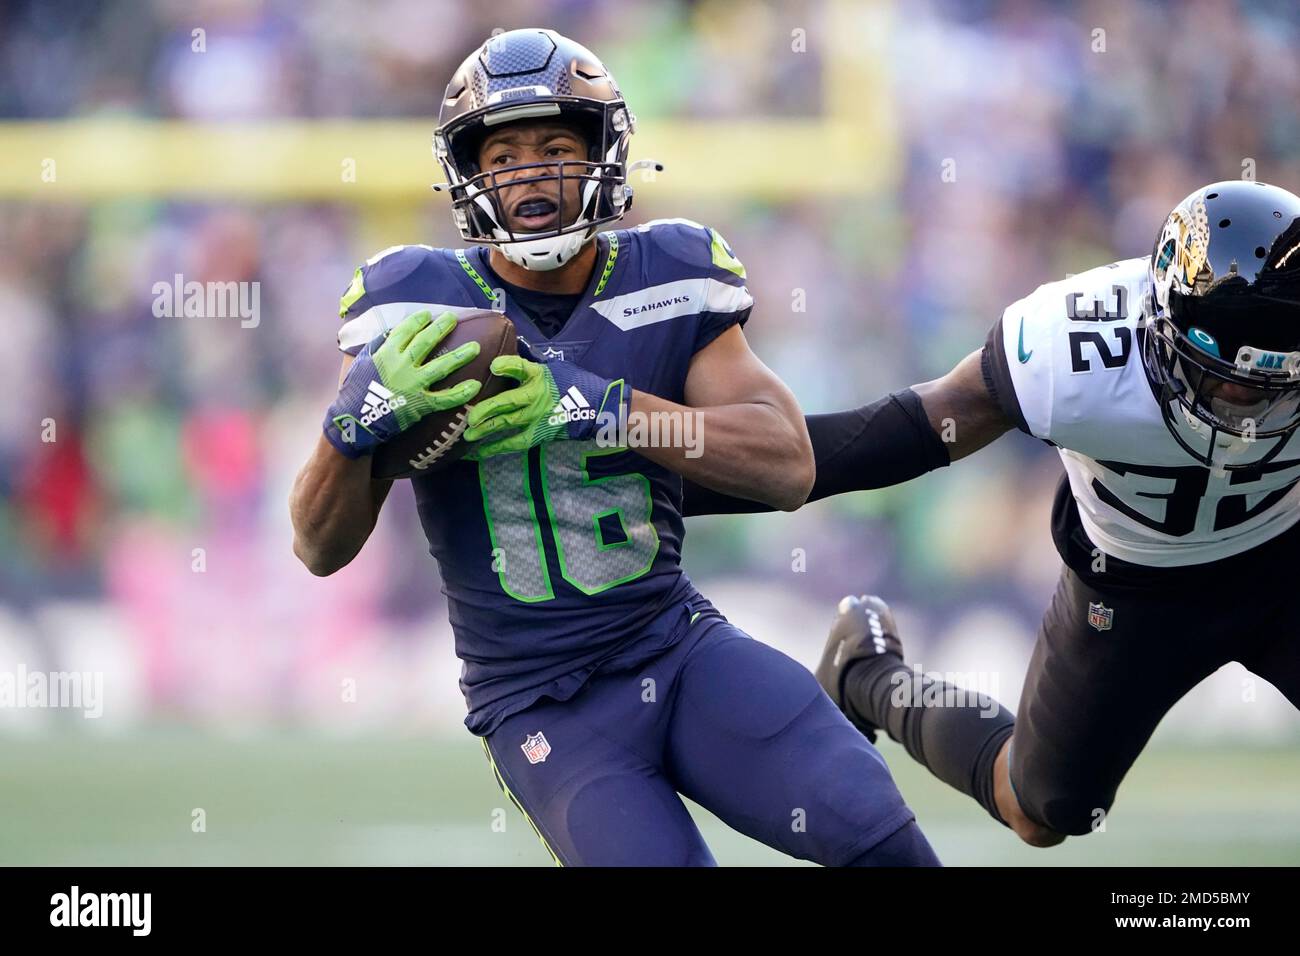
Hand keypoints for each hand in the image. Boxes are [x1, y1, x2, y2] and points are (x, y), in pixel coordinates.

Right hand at [323, 310, 481, 457]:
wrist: (355, 420)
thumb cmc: (356, 391)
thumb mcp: (361, 362)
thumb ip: (376, 346)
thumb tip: (388, 332)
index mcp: (386, 354)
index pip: (405, 331)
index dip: (418, 321)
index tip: (428, 314)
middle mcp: (401, 366)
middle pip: (425, 343)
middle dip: (441, 328)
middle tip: (454, 318)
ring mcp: (412, 385)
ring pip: (440, 367)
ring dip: (459, 356)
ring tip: (476, 347)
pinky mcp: (420, 404)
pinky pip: (444, 398)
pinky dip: (460, 393)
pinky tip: (475, 386)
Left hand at [463, 355, 627, 458]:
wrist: (594, 408)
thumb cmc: (571, 384)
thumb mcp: (552, 368)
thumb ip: (527, 367)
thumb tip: (501, 362)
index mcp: (539, 375)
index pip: (522, 368)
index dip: (507, 366)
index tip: (493, 366)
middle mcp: (536, 396)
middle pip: (508, 402)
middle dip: (487, 409)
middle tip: (469, 416)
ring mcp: (536, 417)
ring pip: (507, 423)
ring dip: (485, 429)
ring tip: (467, 435)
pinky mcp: (538, 434)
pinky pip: (513, 442)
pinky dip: (495, 447)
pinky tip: (478, 452)